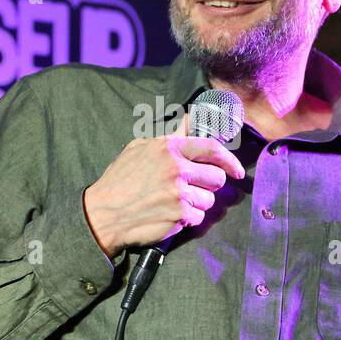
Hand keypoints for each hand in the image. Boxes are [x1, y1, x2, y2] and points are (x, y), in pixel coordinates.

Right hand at [82, 109, 246, 258]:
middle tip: (194, 188)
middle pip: (217, 178)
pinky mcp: (179, 215)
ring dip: (197, 204)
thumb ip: (169, 137)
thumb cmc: (120, 180)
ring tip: (176, 203)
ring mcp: (179, 193)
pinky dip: (188, 219)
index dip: (230, 160)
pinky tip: (171, 215)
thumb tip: (189, 119)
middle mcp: (177, 169)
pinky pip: (198, 218)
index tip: (237, 170)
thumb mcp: (140, 148)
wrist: (103, 213)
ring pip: (209, 200)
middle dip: (208, 185)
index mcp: (169, 149)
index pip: (212, 149)